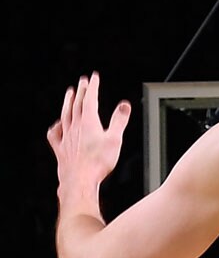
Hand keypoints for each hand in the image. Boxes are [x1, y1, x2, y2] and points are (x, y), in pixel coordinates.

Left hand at [47, 72, 130, 195]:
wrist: (79, 180)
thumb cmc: (97, 163)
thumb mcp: (115, 140)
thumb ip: (119, 121)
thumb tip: (125, 105)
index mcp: (88, 122)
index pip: (90, 99)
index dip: (93, 87)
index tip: (94, 78)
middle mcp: (74, 127)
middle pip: (76, 104)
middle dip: (80, 91)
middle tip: (82, 82)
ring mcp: (66, 137)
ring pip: (65, 115)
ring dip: (67, 103)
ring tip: (69, 94)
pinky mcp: (60, 149)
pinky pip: (55, 134)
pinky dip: (56, 126)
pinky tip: (57, 125)